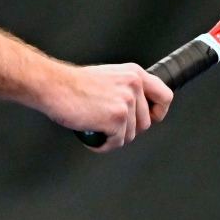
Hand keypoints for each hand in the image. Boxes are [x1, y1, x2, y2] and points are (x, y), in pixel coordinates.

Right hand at [42, 63, 172, 150]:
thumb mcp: (109, 77)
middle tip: (108, 126)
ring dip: (113, 138)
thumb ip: (127, 89)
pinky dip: (104, 145)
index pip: (165, 96)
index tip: (149, 118)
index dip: (158, 112)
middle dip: (127, 129)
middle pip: (145, 123)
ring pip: (131, 135)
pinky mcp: (117, 118)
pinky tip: (93, 137)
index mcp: (135, 74)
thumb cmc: (73, 84)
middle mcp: (134, 86)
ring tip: (97, 128)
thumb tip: (137, 110)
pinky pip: (117, 143)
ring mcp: (127, 102)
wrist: (54, 86)